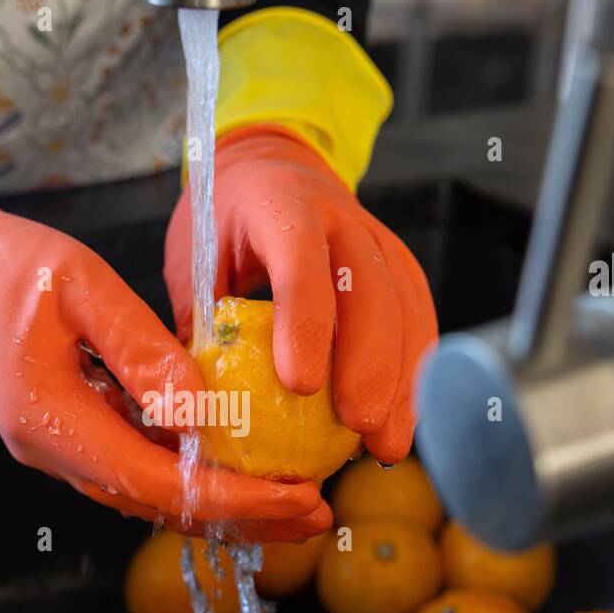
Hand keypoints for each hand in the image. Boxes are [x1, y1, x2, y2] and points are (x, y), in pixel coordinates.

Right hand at [0, 206, 332, 540]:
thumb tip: (203, 411)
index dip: (233, 498)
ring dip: (224, 506)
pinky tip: (239, 472)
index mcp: (54, 421)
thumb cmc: (10, 267)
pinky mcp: (71, 438)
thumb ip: (141, 349)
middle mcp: (56, 453)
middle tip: (317, 514)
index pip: (158, 482)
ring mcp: (61, 452)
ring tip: (293, 503)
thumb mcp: (81, 285)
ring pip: (153, 499)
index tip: (296, 497)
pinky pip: (140, 472)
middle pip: (161, 507)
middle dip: (243, 518)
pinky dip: (194, 481)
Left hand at [165, 124, 437, 463]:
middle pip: (370, 291)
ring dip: (402, 382)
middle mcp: (340, 218)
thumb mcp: (194, 261)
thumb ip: (198, 326)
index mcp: (280, 207)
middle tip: (358, 427)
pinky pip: (419, 319)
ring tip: (386, 444)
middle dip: (370, 366)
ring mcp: (378, 240)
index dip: (304, 324)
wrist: (271, 168)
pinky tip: (402, 420)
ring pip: (406, 308)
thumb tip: (194, 409)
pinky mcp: (399, 266)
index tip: (301, 385)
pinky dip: (414, 373)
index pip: (300, 262)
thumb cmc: (224, 223)